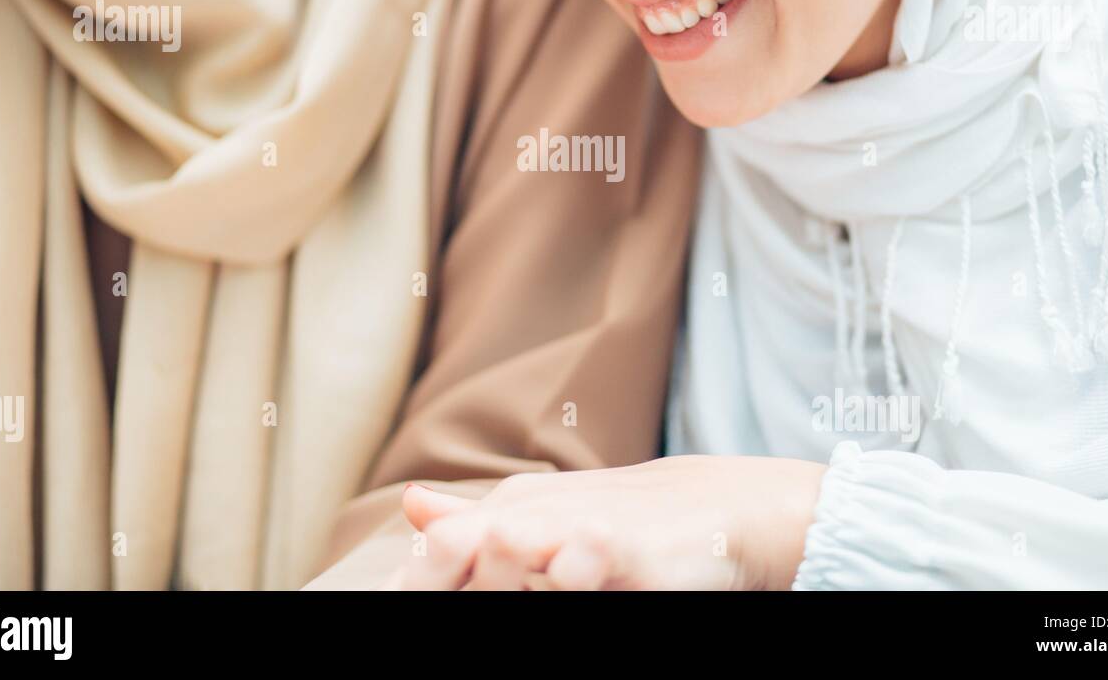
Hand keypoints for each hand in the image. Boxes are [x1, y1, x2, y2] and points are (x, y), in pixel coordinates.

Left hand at [383, 455, 826, 590]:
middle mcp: (532, 516)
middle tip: (424, 586)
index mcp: (504, 514)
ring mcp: (577, 527)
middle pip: (461, 545)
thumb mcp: (538, 517)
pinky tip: (567, 571)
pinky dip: (575, 559)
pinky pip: (591, 551)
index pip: (437, 552)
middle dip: (438, 571)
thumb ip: (473, 520)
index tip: (397, 602)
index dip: (416, 582)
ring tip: (501, 563)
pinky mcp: (627, 544)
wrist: (710, 508)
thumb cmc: (616, 521)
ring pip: (513, 538)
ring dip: (495, 560)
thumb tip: (414, 506)